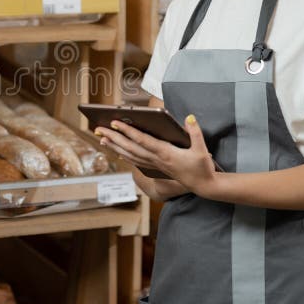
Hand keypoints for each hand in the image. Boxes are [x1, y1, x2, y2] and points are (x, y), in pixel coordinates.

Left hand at [95, 114, 217, 195]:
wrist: (204, 186)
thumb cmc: (202, 167)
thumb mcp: (201, 149)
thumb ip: (195, 132)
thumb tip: (189, 117)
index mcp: (165, 153)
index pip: (142, 140)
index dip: (128, 131)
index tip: (115, 122)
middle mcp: (156, 159)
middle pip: (130, 147)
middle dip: (114, 137)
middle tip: (99, 129)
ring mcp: (155, 165)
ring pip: (130, 155)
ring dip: (115, 146)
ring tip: (102, 138)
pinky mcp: (156, 168)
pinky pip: (136, 161)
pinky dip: (124, 155)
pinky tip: (117, 151)